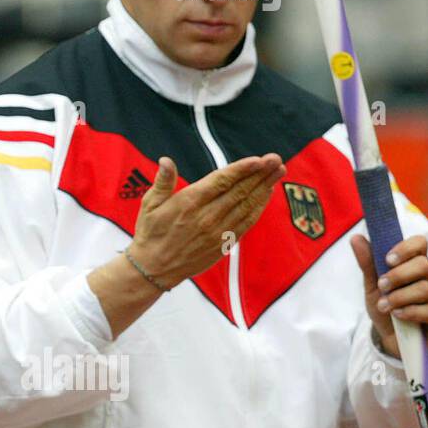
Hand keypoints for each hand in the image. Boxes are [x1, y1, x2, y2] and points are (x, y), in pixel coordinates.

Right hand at [129, 154, 285, 289]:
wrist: (154, 267)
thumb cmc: (150, 233)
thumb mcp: (149, 204)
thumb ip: (162, 181)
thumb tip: (166, 161)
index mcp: (189, 202)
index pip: (221, 181)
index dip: (242, 169)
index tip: (258, 159)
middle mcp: (207, 216)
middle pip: (240, 191)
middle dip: (260, 173)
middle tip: (276, 159)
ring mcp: (218, 231)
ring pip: (247, 205)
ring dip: (265, 187)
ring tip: (278, 171)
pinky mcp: (224, 242)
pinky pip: (247, 222)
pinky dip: (259, 206)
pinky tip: (266, 194)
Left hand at [351, 233, 427, 358]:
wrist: (390, 338)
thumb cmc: (385, 307)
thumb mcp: (373, 286)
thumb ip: (368, 263)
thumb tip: (355, 237)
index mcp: (415, 263)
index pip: (420, 243)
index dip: (406, 248)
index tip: (387, 260)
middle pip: (424, 264)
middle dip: (398, 276)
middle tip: (382, 286)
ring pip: (425, 288)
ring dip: (399, 297)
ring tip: (385, 305)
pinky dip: (410, 312)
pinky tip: (398, 315)